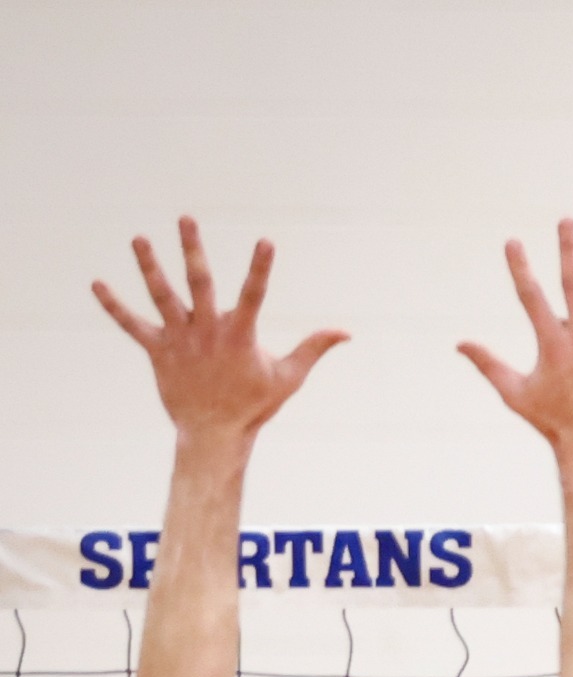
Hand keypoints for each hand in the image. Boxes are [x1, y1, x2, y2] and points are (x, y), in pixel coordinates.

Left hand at [92, 217, 347, 440]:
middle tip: (186, 218)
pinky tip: (97, 285)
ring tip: (139, 238)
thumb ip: (314, 348)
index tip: (266, 241)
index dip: (260, 268)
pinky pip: (132, 326)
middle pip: (199, 283)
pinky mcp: (158, 351)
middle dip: (193, 249)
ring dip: (149, 266)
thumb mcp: (289, 377)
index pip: (254, 295)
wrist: (214, 434)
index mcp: (240, 336)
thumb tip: (346, 332)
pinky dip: (114, 306)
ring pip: (162, 297)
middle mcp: (207, 332)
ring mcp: (179, 340)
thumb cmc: (254, 406)